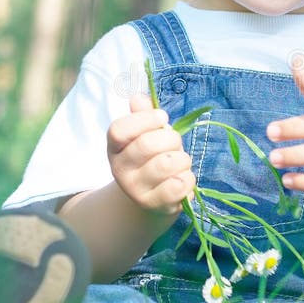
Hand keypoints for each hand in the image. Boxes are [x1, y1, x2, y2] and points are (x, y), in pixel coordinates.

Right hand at [107, 92, 195, 216]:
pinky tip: (183, 178)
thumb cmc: (153, 158)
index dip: (144, 119)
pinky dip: (188, 178)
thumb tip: (138, 97)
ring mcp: (135, 190)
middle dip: (171, 139)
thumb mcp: (147, 134)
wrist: (153, 198)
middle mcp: (119, 169)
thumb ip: (143, 115)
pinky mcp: (154, 205)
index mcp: (115, 147)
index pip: (119, 129)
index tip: (162, 117)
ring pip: (166, 163)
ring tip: (179, 163)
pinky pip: (179, 185)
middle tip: (175, 144)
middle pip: (147, 144)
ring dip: (182, 159)